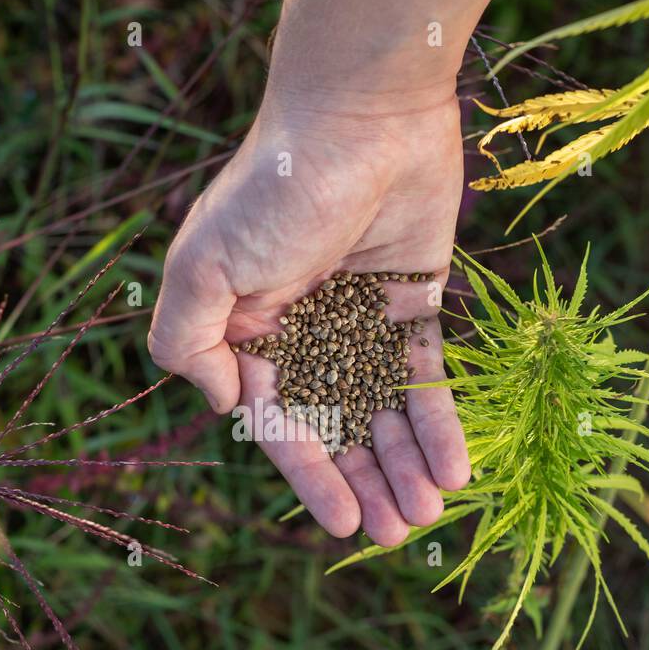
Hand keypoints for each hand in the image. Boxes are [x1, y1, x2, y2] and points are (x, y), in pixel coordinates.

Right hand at [149, 95, 470, 544]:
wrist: (362, 116)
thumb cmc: (275, 190)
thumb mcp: (205, 264)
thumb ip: (189, 341)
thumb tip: (224, 405)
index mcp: (249, 334)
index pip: (281, 425)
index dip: (311, 478)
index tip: (343, 526)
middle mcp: (305, 336)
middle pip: (339, 430)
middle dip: (366, 484)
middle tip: (397, 533)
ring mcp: (361, 322)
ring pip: (386, 412)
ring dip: (406, 466)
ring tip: (430, 514)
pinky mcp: (413, 303)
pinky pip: (426, 374)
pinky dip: (440, 420)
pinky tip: (458, 466)